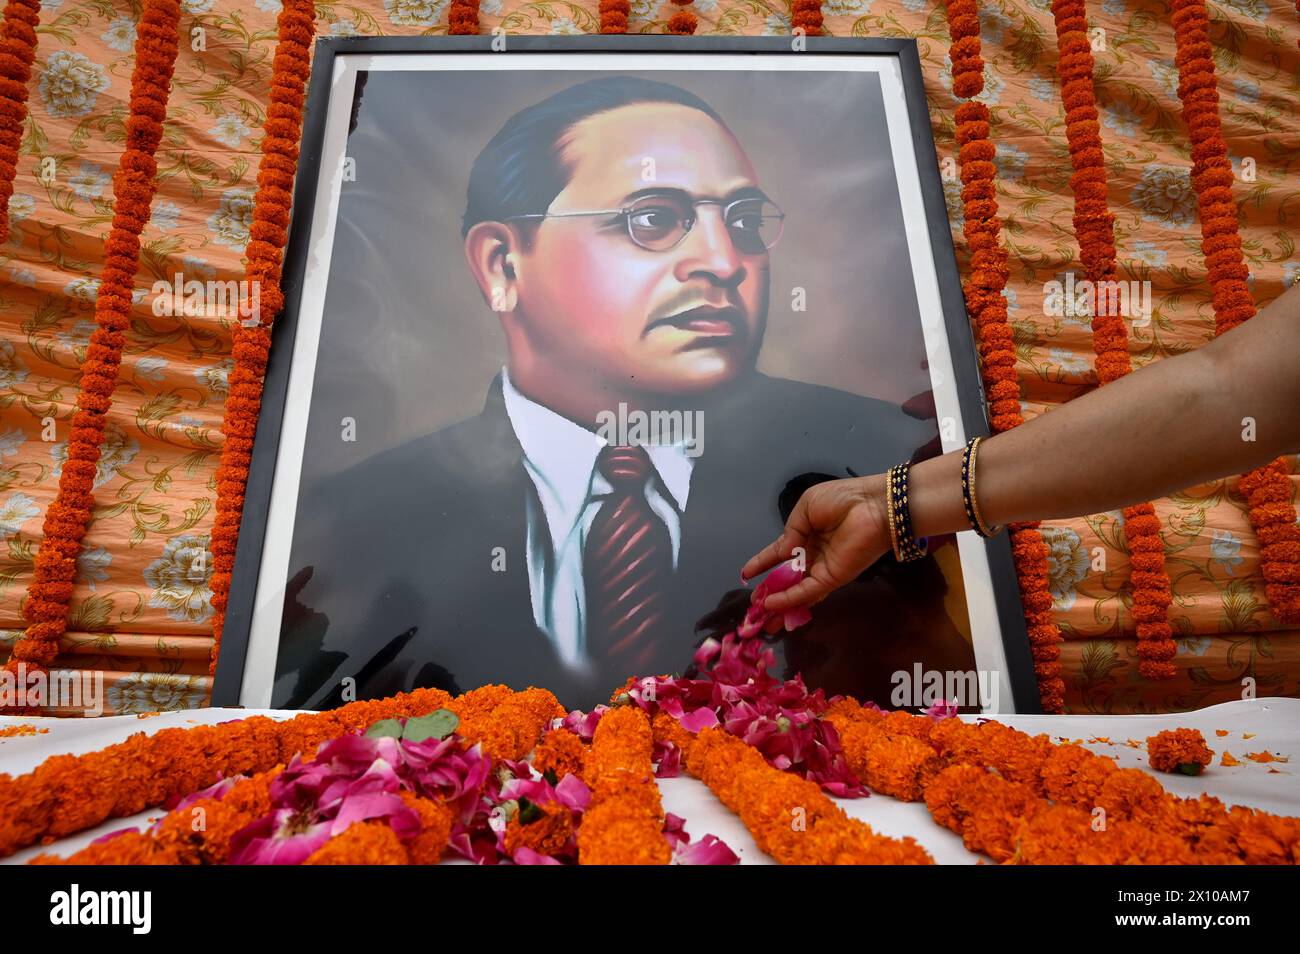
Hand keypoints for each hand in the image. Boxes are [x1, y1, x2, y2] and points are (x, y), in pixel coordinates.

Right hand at [740, 475, 890, 613]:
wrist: (873, 505)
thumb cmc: (842, 499)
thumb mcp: (806, 507)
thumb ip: (791, 531)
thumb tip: (782, 553)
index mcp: (805, 534)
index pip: (779, 553)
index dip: (762, 563)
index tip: (746, 575)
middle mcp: (812, 554)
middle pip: (787, 578)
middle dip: (769, 591)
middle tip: (754, 607)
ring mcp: (822, 568)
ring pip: (795, 590)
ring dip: (778, 604)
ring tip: (760, 617)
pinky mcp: (832, 578)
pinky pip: (807, 591)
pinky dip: (790, 599)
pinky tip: (773, 604)